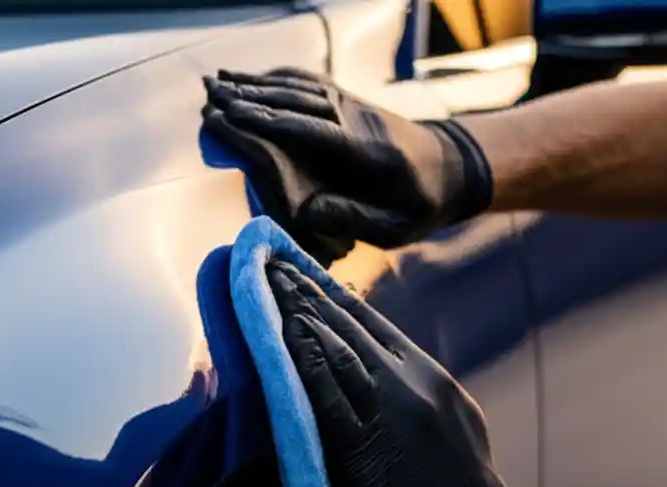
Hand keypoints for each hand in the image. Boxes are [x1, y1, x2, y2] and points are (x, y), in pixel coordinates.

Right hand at [203, 68, 492, 259]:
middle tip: (209, 93)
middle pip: (297, 101)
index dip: (270, 121)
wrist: (456, 167)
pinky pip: (310, 84)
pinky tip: (252, 79)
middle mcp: (356, 119)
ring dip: (257, 83)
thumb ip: (353, 218)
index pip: (310, 129)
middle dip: (251, 96)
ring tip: (218, 80)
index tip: (232, 115)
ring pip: (300, 87)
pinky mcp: (350, 104)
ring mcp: (353, 106)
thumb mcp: (396, 227)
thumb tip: (306, 211)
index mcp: (365, 151)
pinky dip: (278, 78)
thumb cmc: (423, 205)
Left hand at [267, 261, 543, 486]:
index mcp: (430, 377)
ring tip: (269, 286)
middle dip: (307, 294)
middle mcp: (410, 384)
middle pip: (349, 327)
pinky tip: (284, 335)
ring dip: (300, 315)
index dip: (333, 297)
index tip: (304, 273)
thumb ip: (418, 394)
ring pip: (338, 350)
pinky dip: (304, 361)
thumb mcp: (454, 424)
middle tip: (273, 265)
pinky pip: (326, 395)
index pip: (373, 325)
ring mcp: (388, 413)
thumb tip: (383, 372)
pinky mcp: (364, 447)